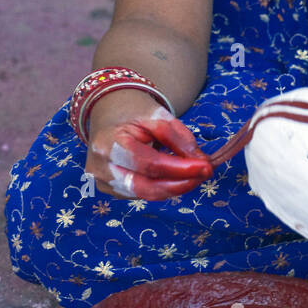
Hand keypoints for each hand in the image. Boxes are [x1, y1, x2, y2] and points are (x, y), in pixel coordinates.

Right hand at [85, 92, 212, 200]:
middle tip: (205, 174)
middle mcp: (101, 169)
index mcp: (108, 143)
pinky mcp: (112, 190)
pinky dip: (163, 186)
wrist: (109, 115)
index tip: (205, 166)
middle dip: (180, 184)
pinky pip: (142, 193)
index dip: (178, 168)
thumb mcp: (157, 115)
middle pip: (146, 187)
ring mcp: (104, 183)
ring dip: (175, 186)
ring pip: (146, 194)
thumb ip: (177, 137)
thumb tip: (200, 162)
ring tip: (195, 173)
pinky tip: (177, 176)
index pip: (148, 163)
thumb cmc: (133, 113)